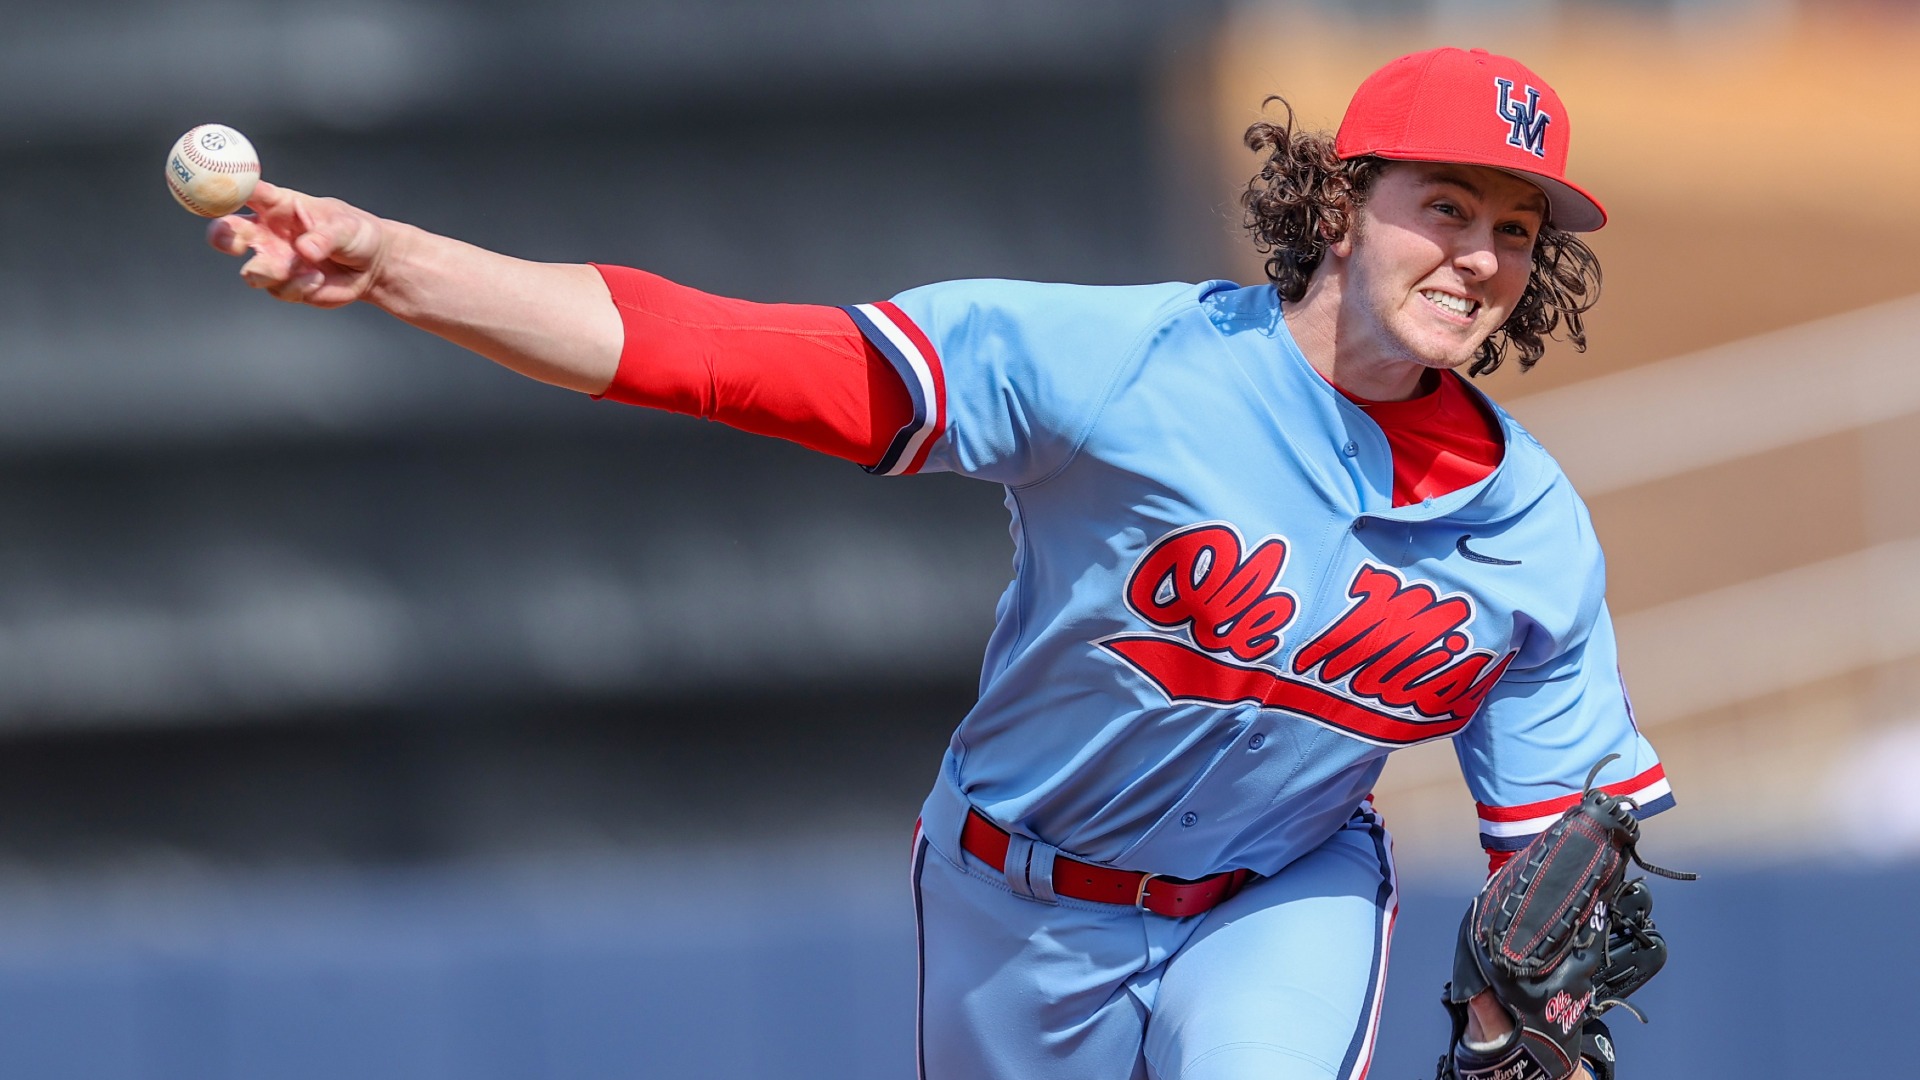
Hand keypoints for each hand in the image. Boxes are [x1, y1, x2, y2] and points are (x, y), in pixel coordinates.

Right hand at [206, 182, 394, 308]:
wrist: (372, 266)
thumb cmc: (356, 234)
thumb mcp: (346, 227)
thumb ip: (324, 236)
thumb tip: (304, 249)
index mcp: (278, 206)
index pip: (246, 194)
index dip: (228, 189)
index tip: (222, 189)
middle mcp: (268, 233)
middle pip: (227, 233)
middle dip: (221, 236)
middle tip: (237, 244)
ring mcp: (274, 261)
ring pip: (250, 272)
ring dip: (270, 272)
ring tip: (302, 266)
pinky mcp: (284, 286)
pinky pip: (279, 291)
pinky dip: (299, 287)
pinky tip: (319, 278)